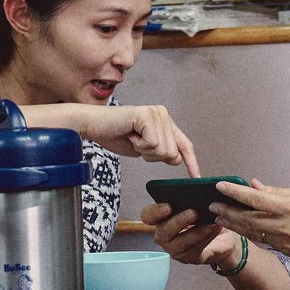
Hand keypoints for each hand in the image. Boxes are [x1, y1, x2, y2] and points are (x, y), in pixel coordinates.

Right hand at [30, 104, 199, 174]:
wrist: (93, 126)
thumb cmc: (115, 136)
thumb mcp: (143, 148)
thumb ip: (161, 152)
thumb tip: (177, 159)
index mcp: (164, 121)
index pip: (184, 144)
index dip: (191, 162)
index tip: (196, 177)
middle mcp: (163, 113)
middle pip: (172, 152)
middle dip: (151, 156)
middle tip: (135, 143)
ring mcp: (156, 112)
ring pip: (163, 150)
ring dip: (144, 151)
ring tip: (132, 138)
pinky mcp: (146, 115)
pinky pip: (152, 144)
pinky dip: (139, 146)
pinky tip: (130, 135)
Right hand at [142, 201, 236, 266]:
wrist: (224, 236)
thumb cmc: (206, 215)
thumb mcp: (200, 202)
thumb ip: (194, 194)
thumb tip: (198, 183)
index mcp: (162, 218)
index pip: (148, 216)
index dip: (155, 211)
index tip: (168, 205)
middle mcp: (164, 234)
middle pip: (161, 232)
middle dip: (178, 222)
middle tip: (193, 212)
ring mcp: (174, 248)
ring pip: (179, 243)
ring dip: (196, 231)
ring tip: (211, 221)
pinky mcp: (188, 258)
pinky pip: (195, 250)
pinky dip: (206, 238)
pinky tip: (216, 229)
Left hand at [211, 179, 289, 264]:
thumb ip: (277, 192)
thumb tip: (254, 185)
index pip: (255, 199)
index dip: (234, 193)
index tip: (219, 186)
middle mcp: (286, 226)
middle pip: (249, 219)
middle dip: (228, 212)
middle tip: (212, 206)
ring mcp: (287, 242)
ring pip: (254, 233)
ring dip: (235, 225)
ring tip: (221, 218)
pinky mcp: (289, 252)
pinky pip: (266, 241)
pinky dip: (252, 233)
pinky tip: (242, 228)